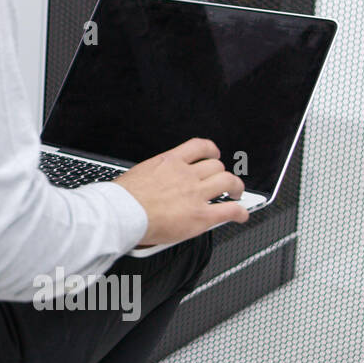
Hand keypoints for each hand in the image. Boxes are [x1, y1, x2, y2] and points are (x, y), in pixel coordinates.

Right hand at [113, 138, 248, 246]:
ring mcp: (196, 194)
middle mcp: (186, 175)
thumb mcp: (138, 175)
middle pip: (216, 166)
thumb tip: (153, 184)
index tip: (213, 155)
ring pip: (228, 182)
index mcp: (169, 162)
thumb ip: (153, 176)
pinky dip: (240, 212)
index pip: (198, 147)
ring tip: (235, 194)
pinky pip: (230, 210)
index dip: (211, 150)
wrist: (122, 214)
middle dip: (222, 173)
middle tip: (223, 181)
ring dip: (235, 188)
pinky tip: (242, 215)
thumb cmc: (122, 199)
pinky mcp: (201, 216)